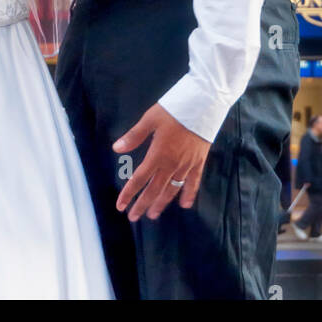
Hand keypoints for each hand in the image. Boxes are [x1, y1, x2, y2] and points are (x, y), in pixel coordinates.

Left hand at [113, 103, 210, 220]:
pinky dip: (189, 194)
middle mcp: (171, 164)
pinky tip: (185, 205)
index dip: (129, 193)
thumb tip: (116, 148)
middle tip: (134, 217)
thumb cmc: (175, 109)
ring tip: (153, 214)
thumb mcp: (151, 119)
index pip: (139, 179)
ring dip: (161, 203)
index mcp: (157, 154)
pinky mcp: (199, 162)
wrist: (204, 105)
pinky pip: (193, 183)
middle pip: (154, 189)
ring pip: (172, 190)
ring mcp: (187, 165)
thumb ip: (134, 136)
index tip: (120, 206)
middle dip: (143, 204)